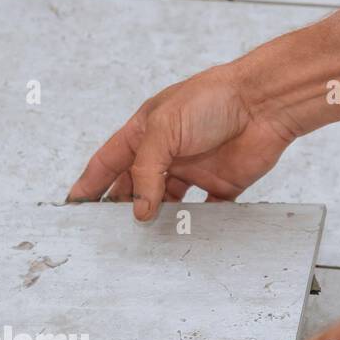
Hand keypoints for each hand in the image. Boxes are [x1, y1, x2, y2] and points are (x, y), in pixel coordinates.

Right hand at [66, 60, 296, 221]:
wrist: (265, 103)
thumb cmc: (213, 99)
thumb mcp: (164, 128)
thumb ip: (146, 170)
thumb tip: (139, 210)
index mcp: (146, 132)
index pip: (108, 162)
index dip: (90, 183)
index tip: (73, 206)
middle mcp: (167, 152)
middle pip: (134, 187)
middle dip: (118, 208)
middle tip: (106, 231)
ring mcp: (193, 170)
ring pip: (164, 203)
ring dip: (153, 220)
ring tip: (140, 240)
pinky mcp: (220, 185)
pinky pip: (202, 213)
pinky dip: (192, 225)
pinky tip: (180, 236)